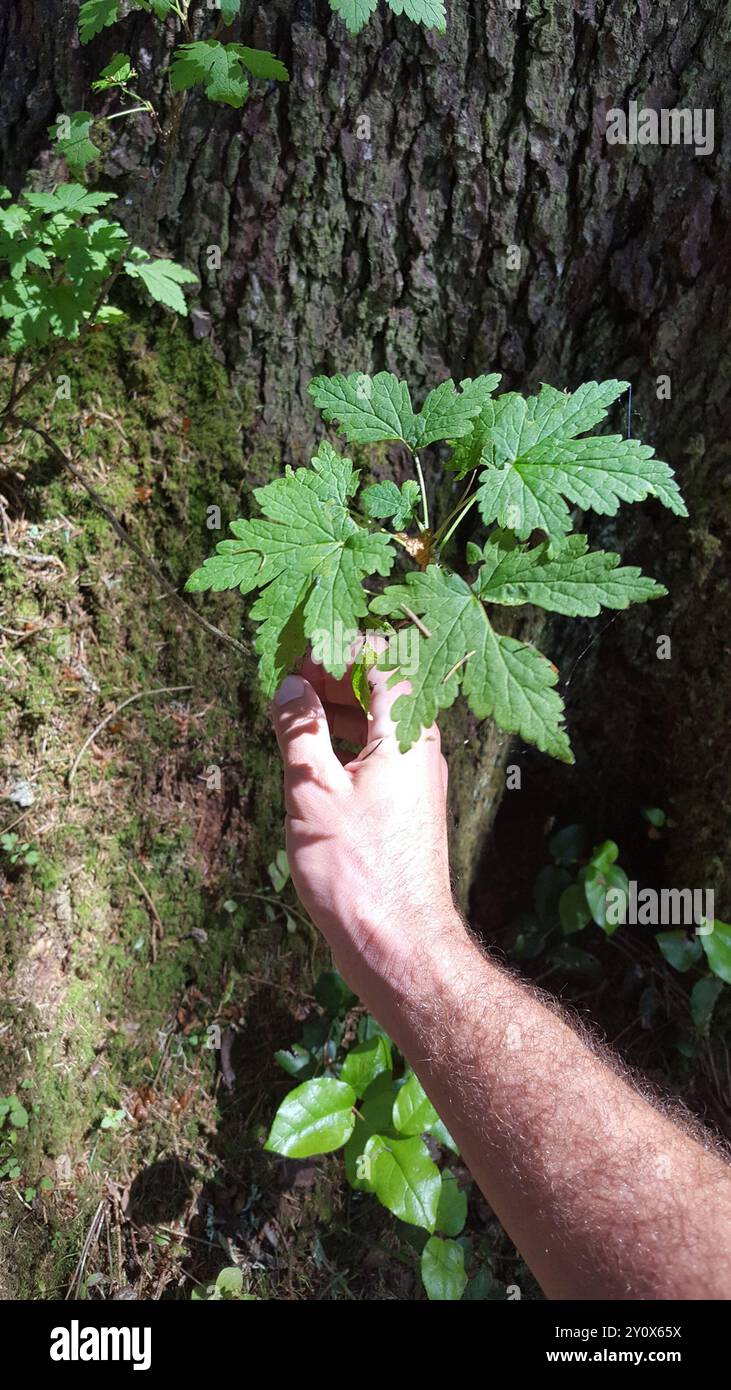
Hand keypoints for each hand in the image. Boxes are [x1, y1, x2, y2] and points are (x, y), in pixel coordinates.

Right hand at [269, 644, 461, 1005]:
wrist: (399, 944)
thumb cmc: (358, 871)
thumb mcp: (312, 791)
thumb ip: (299, 730)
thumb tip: (289, 688)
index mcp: (406, 733)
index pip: (385, 657)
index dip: (339, 648)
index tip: (298, 658)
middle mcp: (420, 748)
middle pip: (384, 686)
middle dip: (335, 674)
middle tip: (288, 682)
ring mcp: (416, 778)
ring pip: (380, 721)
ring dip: (337, 709)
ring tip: (290, 714)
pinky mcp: (407, 806)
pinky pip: (378, 753)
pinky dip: (345, 743)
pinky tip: (310, 756)